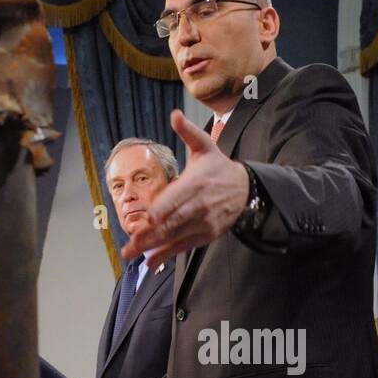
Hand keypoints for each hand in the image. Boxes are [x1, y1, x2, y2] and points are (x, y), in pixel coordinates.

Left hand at [121, 109, 249, 269]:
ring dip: (154, 248)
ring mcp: (204, 223)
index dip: (160, 212)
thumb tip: (174, 115)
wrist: (247, 189)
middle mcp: (199, 206)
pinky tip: (152, 263)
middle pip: (171, 223)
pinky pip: (185, 246)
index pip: (175, 200)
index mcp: (195, 184)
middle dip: (150, 236)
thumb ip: (188, 133)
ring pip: (176, 237)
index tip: (145, 221)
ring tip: (134, 256)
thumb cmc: (219, 167)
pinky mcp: (207, 235)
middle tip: (130, 247)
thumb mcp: (205, 146)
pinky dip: (168, 254)